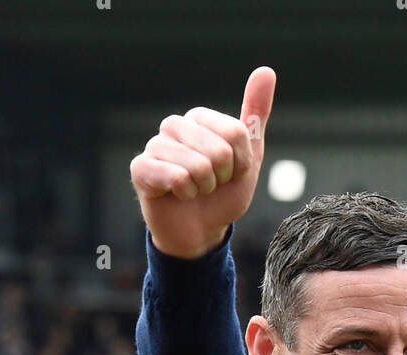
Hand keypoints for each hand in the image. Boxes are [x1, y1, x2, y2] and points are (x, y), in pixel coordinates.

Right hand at [129, 66, 275, 259]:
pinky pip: (176, 177)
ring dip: (203, 189)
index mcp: (199, 118)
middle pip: (219, 151)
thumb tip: (266, 70)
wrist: (199, 232)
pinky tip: (176, 196)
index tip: (231, 173)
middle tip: (210, 186)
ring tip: (194, 191)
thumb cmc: (221, 195)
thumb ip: (255, 116)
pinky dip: (185, 194)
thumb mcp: (247, 158)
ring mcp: (155, 146)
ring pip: (198, 166)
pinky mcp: (140, 169)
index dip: (240, 163)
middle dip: (222, 178)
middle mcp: (174, 125)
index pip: (236, 132)